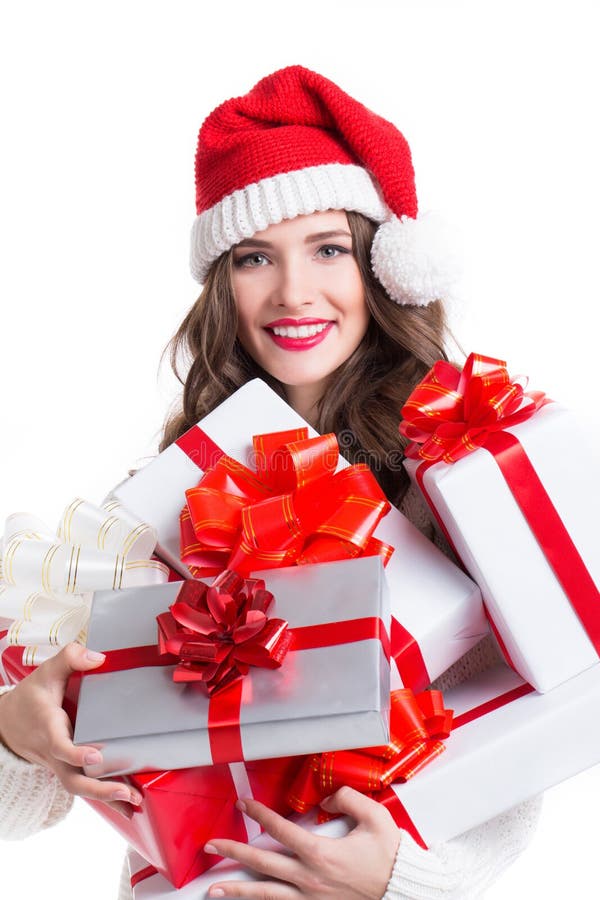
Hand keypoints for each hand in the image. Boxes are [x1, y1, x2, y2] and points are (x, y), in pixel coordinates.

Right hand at [0, 642, 140, 807]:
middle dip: (99, 788)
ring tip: (133, 802)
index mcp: (48, 727)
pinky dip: (104, 797)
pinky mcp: (67, 768)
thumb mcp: (46, 671)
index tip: (95, 754)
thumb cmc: (30, 697)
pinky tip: (126, 805)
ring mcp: (60, 764)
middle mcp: (54, 752)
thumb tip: (98, 658)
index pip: (60, 745)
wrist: (8, 722)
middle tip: (126, 790)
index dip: (75, 752)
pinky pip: (84, 785)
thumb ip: (70, 658)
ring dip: (106, 796)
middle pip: (73, 778)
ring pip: (79, 787)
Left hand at [204, 787, 400, 898]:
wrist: (401, 890)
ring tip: (211, 890)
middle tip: (210, 846)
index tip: (242, 804)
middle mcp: (309, 877)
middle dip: (232, 853)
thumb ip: (346, 798)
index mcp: (320, 852)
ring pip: (265, 894)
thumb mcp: (373, 817)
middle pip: (262, 864)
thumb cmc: (388, 856)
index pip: (280, 829)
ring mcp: (309, 897)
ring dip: (235, 891)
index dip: (258, 815)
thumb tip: (325, 799)